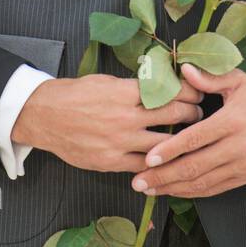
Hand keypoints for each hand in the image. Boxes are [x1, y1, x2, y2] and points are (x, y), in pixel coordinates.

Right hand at [12, 73, 204, 172]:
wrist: (45, 115)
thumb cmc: (76, 94)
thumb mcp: (106, 81)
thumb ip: (134, 87)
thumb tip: (163, 86)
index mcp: (126, 92)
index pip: (170, 91)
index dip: (189, 92)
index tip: (197, 92)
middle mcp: (125, 117)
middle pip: (174, 115)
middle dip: (193, 114)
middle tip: (200, 113)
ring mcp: (119, 142)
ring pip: (163, 144)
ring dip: (180, 141)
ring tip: (190, 138)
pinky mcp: (110, 162)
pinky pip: (143, 165)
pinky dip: (157, 162)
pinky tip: (166, 158)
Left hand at [130, 61, 245, 198]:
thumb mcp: (240, 81)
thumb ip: (211, 77)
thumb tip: (185, 70)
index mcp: (231, 121)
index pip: (196, 139)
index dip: (170, 150)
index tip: (148, 158)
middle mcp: (236, 147)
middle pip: (195, 166)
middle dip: (164, 176)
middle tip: (139, 181)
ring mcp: (242, 165)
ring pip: (203, 182)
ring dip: (174, 188)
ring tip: (150, 189)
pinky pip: (216, 189)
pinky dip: (193, 193)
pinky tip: (175, 191)